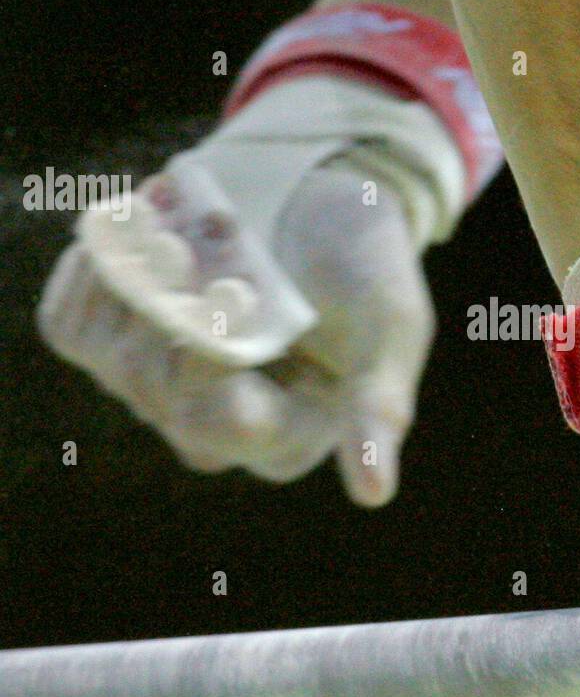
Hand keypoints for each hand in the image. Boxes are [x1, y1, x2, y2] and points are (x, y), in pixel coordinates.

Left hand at [37, 159, 434, 506]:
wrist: (314, 201)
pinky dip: (101, 267)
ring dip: (151, 267)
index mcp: (285, 441)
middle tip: (231, 231)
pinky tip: (153, 235)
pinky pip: (70, 323)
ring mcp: (154, 394)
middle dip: (186, 290)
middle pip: (156, 383)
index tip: (246, 283)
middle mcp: (212, 434)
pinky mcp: (108, 348)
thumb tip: (373, 494)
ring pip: (112, 351)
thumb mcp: (392, 327)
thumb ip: (380, 406)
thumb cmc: (364, 264)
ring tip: (203, 225)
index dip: (216, 343)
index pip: (219, 416)